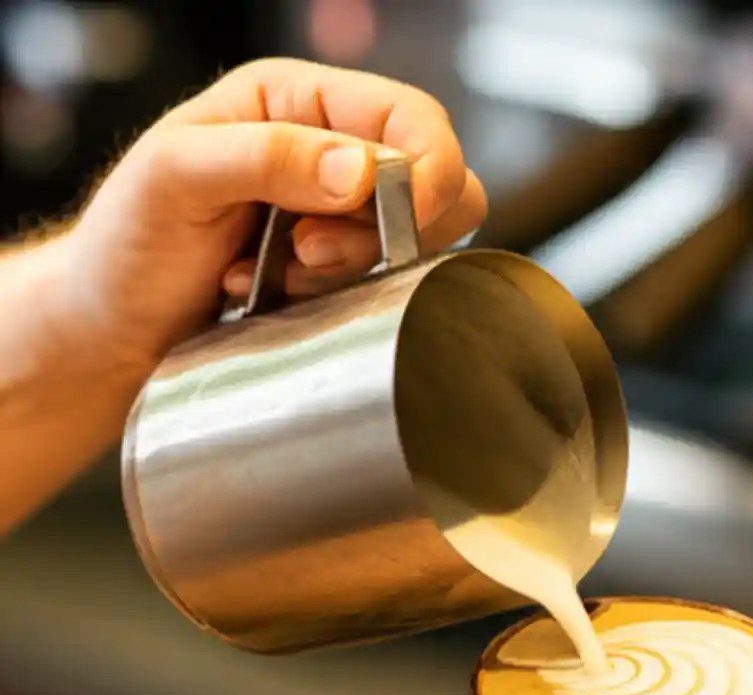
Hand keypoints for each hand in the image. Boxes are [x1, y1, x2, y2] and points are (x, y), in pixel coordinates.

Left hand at [64, 57, 486, 370]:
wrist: (108, 325)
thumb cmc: (126, 242)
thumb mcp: (176, 176)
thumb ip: (267, 156)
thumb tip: (362, 170)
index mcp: (297, 101)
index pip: (411, 118)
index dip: (427, 169)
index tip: (400, 221)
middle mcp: (330, 148)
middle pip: (436, 180)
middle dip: (385, 229)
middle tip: (307, 252)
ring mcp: (342, 211)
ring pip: (420, 238)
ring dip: (356, 266)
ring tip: (281, 273)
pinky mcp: (344, 265)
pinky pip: (387, 282)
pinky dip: (340, 294)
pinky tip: (278, 291)